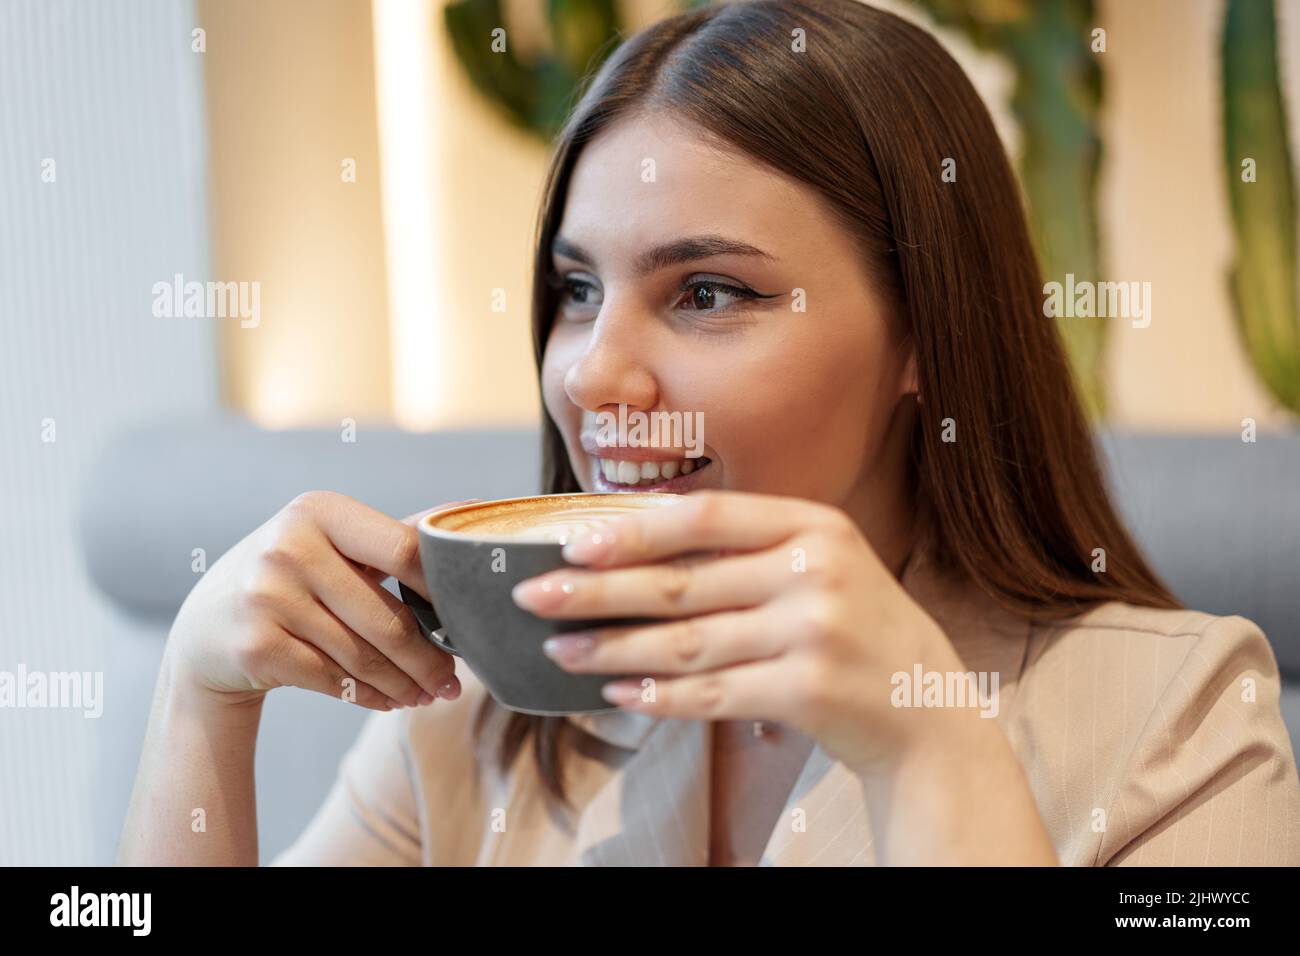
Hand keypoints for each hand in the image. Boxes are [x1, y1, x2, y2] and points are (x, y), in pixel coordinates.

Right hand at [166, 491, 467, 711]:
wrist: (206, 629)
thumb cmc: (292, 578)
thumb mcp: (331, 543)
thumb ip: (397, 535)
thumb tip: (471, 510)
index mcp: (320, 510)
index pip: (405, 550)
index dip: (446, 590)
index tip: (473, 618)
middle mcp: (289, 547)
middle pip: (388, 618)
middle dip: (429, 659)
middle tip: (454, 681)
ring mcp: (267, 595)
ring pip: (363, 656)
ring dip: (405, 684)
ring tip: (429, 695)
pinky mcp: (256, 645)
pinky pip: (335, 680)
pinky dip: (371, 696)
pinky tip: (390, 700)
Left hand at [510, 489, 971, 773]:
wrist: (926, 710)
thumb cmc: (856, 629)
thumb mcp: (821, 565)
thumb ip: (748, 549)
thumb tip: (634, 544)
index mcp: (814, 526)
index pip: (705, 518)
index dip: (632, 531)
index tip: (572, 543)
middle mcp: (815, 572)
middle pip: (682, 584)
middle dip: (597, 592)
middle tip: (536, 598)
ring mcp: (813, 633)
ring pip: (686, 643)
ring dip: (612, 650)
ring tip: (560, 652)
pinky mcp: (807, 691)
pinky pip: (711, 693)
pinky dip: (659, 696)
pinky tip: (618, 693)